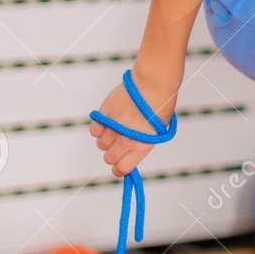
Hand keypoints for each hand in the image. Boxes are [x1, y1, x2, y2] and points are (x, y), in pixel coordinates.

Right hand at [89, 64, 179, 179]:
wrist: (154, 83)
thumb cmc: (160, 106)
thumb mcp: (156, 130)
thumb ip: (141, 143)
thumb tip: (128, 154)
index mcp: (141, 146)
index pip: (122, 168)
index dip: (119, 170)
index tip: (119, 168)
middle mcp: (126, 138)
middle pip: (109, 158)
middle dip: (113, 155)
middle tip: (118, 146)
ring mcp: (113, 126)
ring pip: (101, 144)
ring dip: (106, 141)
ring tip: (117, 130)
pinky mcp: (105, 113)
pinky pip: (94, 130)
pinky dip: (98, 129)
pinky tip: (108, 123)